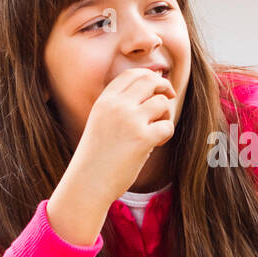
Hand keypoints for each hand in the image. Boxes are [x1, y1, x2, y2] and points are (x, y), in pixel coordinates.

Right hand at [71, 68, 176, 201]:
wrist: (88, 183)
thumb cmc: (96, 157)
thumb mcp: (100, 122)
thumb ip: (118, 106)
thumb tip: (152, 91)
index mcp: (104, 100)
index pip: (131, 74)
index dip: (149, 76)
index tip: (158, 87)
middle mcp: (116, 106)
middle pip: (150, 80)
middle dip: (165, 87)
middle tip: (169, 98)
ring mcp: (130, 120)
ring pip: (162, 102)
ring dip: (165, 115)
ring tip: (156, 130)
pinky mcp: (143, 138)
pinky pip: (168, 126)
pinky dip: (166, 135)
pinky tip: (155, 144)